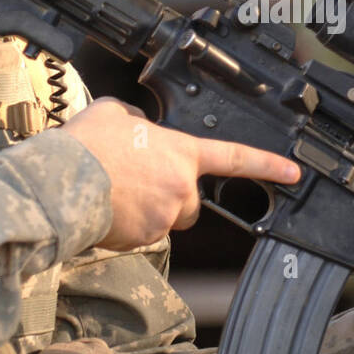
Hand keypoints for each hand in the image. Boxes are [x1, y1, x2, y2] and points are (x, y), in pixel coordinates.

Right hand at [62, 97, 299, 250]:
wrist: (61, 181)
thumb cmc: (87, 145)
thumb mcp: (116, 113)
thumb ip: (140, 123)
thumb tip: (139, 129)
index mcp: (182, 153)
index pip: (235, 158)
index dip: (267, 165)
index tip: (292, 174)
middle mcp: (180, 188)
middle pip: (191, 202)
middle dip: (173, 197)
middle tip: (139, 182)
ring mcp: (164, 217)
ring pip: (164, 219)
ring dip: (148, 211)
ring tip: (115, 192)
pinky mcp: (143, 240)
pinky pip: (141, 235)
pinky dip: (127, 226)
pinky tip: (107, 209)